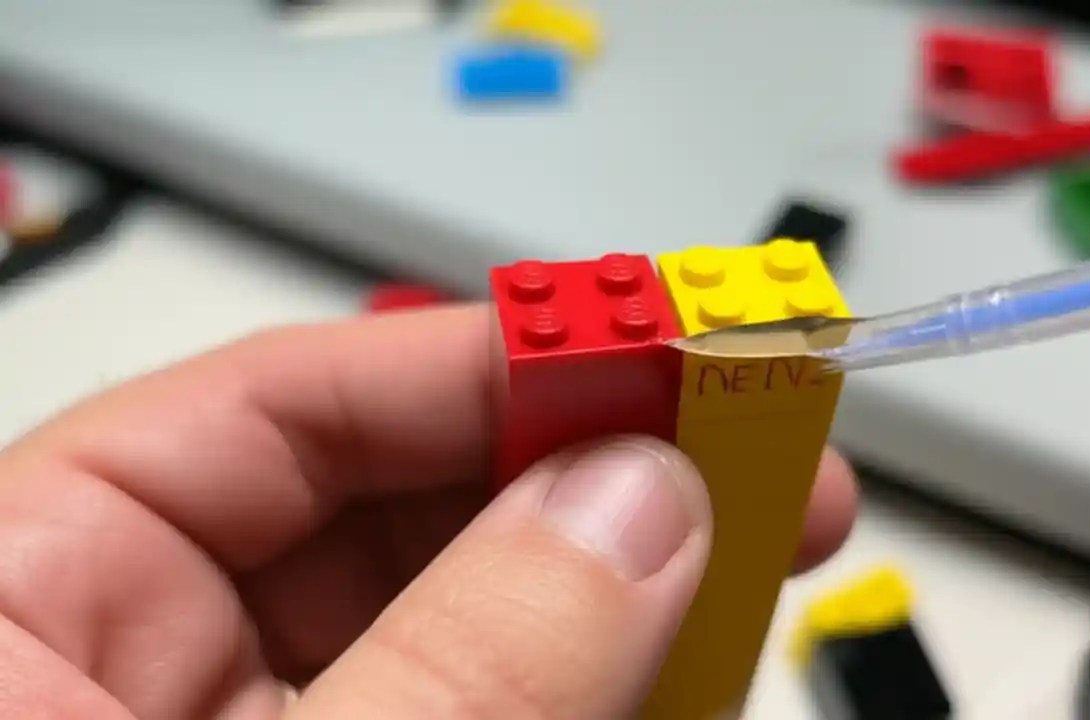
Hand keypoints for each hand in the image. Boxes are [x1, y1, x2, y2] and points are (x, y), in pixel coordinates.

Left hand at [0, 303, 857, 718]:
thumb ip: (470, 658)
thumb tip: (638, 509)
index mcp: (29, 595)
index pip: (283, 401)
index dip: (496, 362)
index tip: (663, 356)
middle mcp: (133, 657)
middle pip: (400, 504)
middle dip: (596, 483)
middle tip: (756, 469)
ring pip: (468, 614)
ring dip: (622, 594)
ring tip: (752, 576)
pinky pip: (485, 701)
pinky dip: (592, 685)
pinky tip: (683, 669)